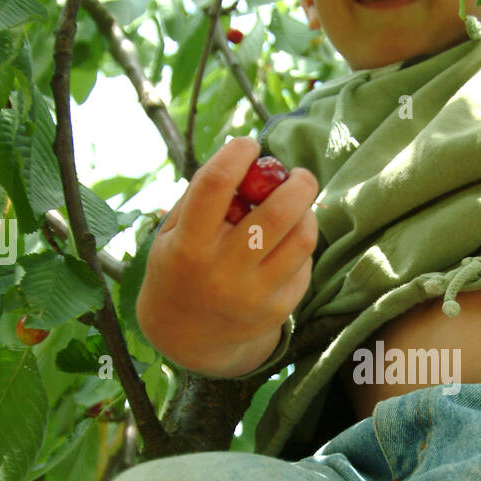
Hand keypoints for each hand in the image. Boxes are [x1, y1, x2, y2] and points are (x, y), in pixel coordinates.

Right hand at [136, 137, 319, 375]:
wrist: (186, 335)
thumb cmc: (182, 264)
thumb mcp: (175, 232)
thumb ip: (206, 198)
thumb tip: (257, 163)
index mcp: (189, 246)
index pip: (216, 185)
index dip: (237, 154)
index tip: (249, 145)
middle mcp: (223, 272)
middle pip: (278, 213)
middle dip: (297, 183)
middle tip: (299, 174)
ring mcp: (253, 295)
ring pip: (302, 239)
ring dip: (306, 212)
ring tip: (296, 207)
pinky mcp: (277, 310)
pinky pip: (304, 265)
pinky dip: (299, 246)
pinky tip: (283, 246)